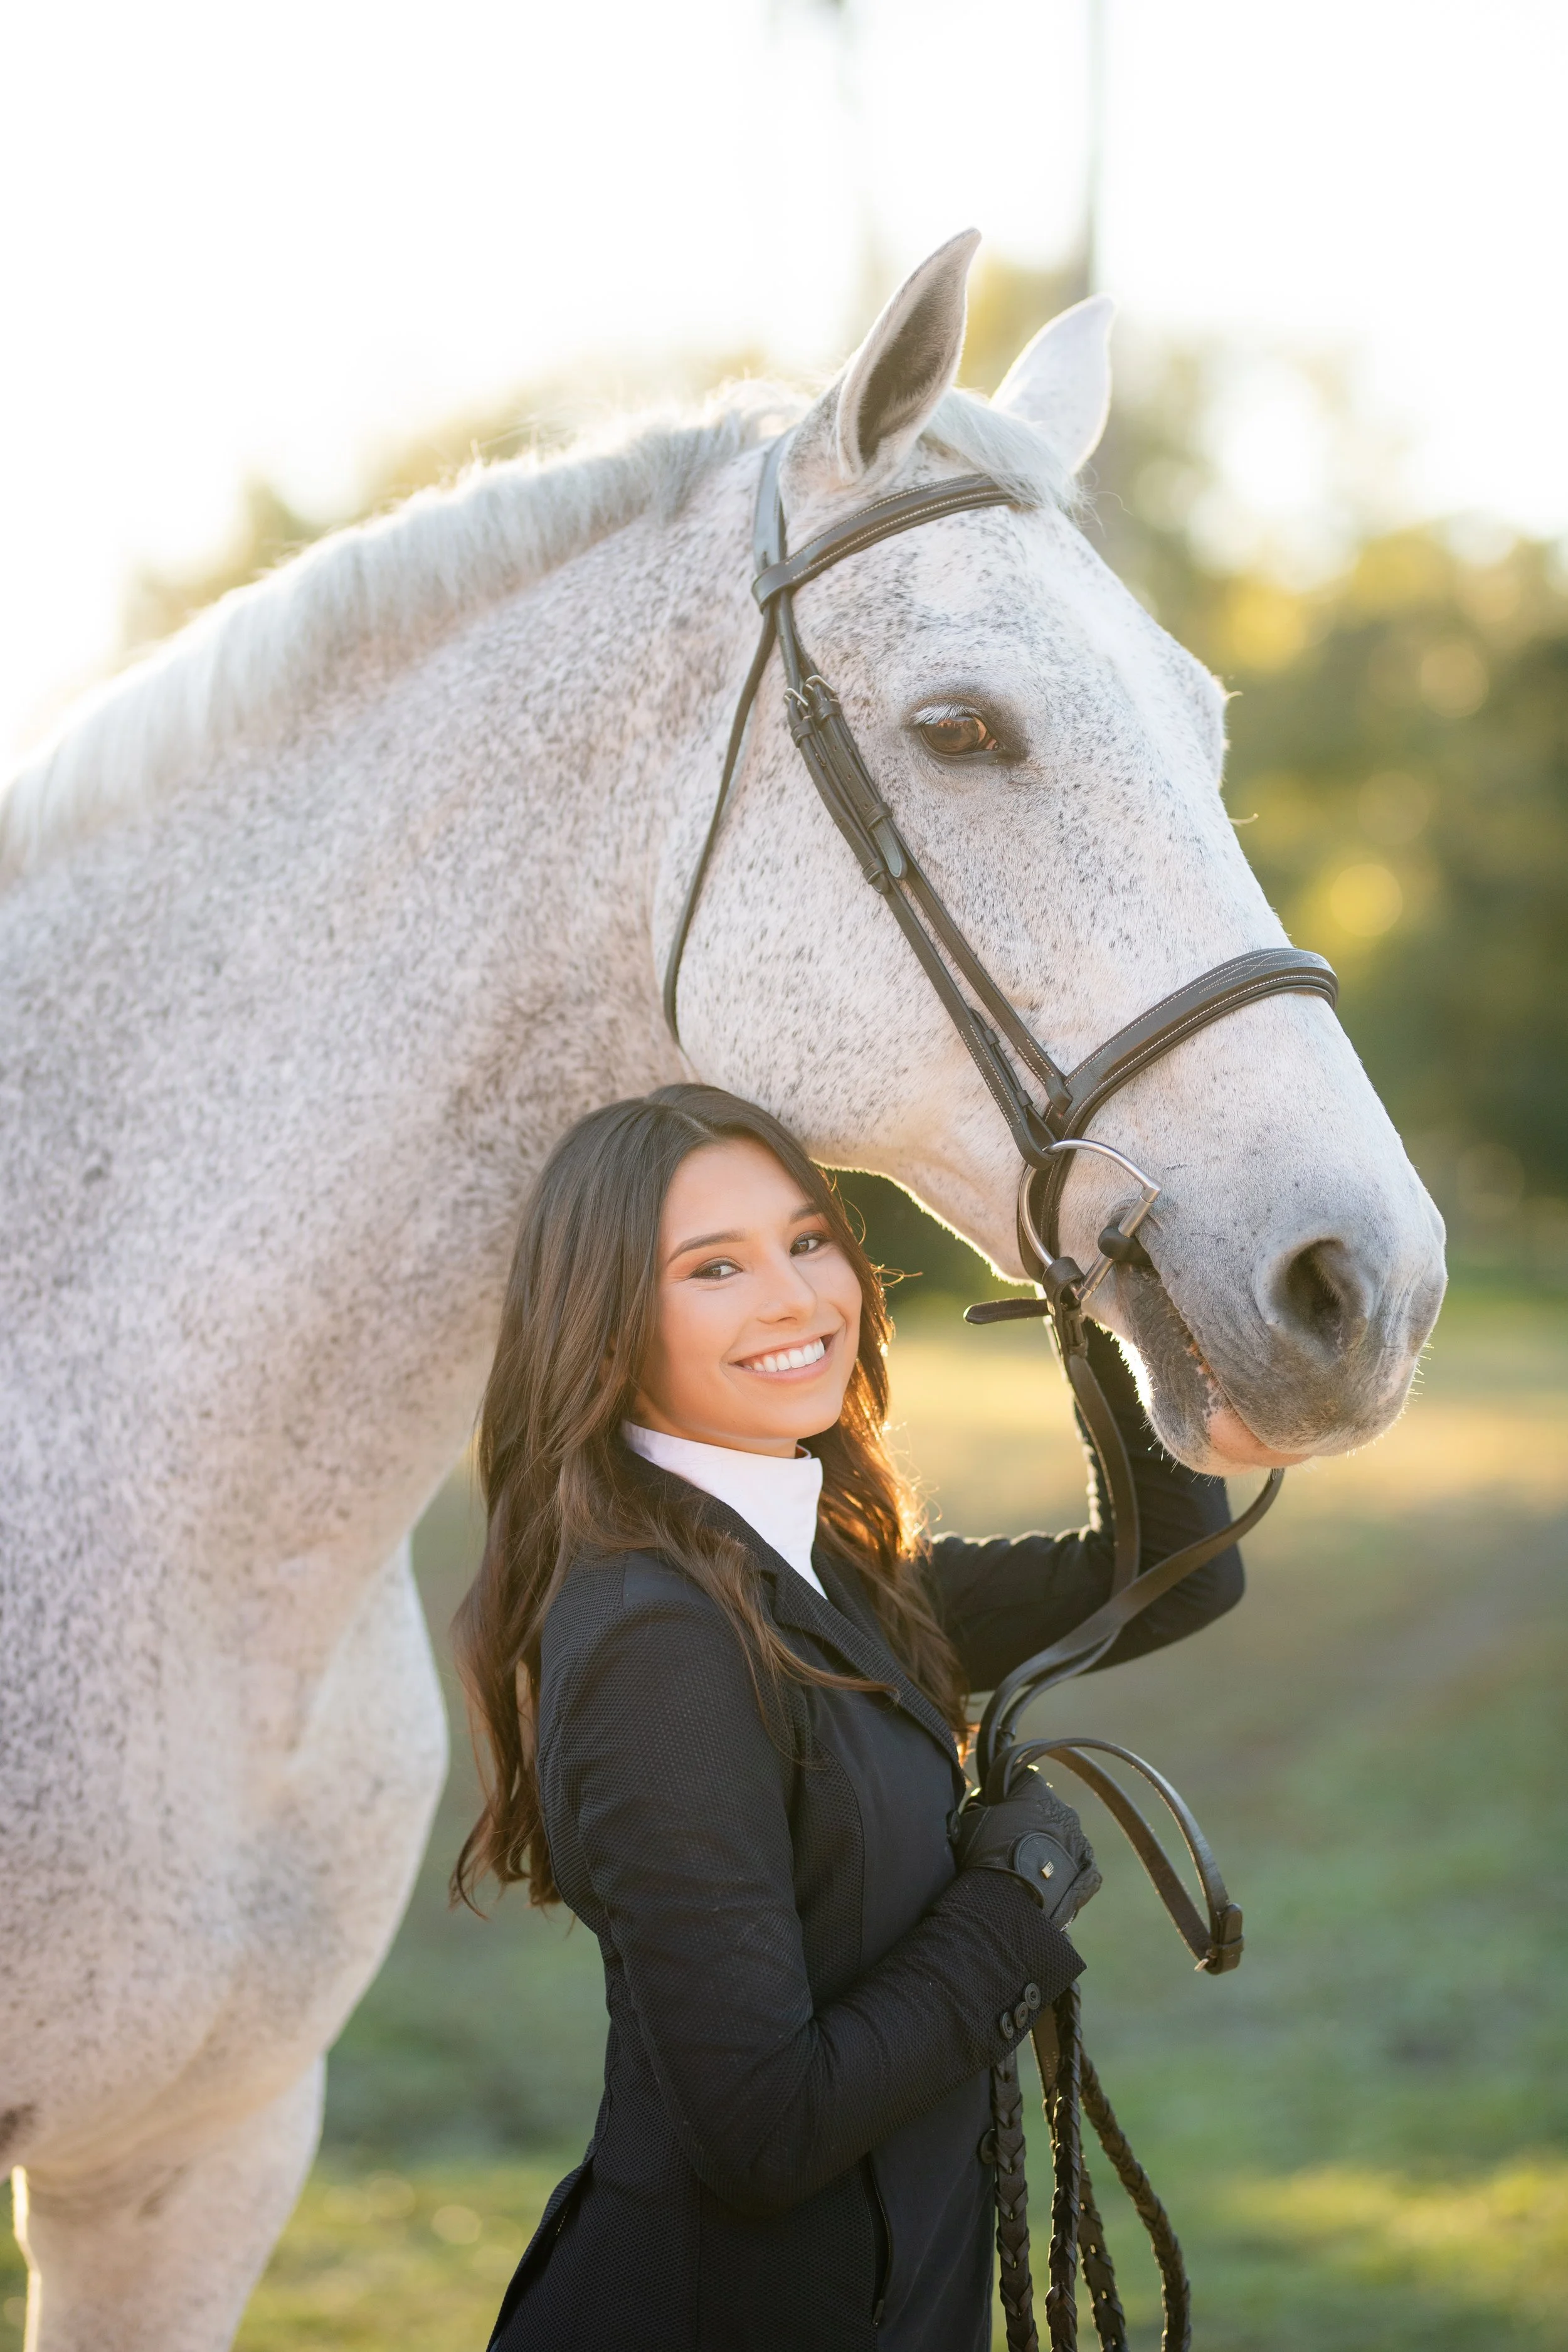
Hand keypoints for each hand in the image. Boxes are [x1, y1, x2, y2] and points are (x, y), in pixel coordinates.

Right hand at [950, 1760, 1100, 1927]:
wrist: (1008, 1905)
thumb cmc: (986, 1857)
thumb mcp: (970, 1821)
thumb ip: (981, 1805)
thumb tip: (984, 1803)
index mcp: (1037, 1790)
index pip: (1027, 1781)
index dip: (1013, 1796)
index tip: (1002, 1810)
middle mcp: (1064, 1810)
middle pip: (1048, 1809)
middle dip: (1035, 1821)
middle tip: (1014, 1843)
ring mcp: (1080, 1840)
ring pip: (1064, 1837)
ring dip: (1050, 1846)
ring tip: (1029, 1869)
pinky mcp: (1089, 1870)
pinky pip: (1078, 1864)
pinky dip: (1066, 1870)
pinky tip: (1049, 1884)